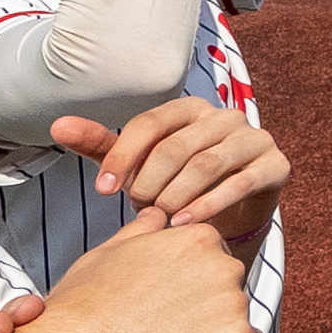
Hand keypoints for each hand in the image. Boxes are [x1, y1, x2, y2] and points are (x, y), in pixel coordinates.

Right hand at [0, 218, 254, 332]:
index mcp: (195, 238)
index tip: (160, 302)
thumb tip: (157, 216)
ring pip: (234, 318)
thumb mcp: (106, 256)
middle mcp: (223, 264)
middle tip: (162, 328)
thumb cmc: (81, 310)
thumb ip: (142, 233)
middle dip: (203, 305)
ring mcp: (234, 304)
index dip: (185, 282)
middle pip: (226, 286)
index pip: (210, 256)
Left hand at [51, 99, 287, 234]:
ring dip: (177, 195)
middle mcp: (225, 116)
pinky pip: (241, 182)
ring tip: (159, 219)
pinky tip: (185, 224)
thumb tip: (56, 124)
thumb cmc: (178, 184)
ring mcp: (254, 138)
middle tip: (137, 209)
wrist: (232, 211)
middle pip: (178, 145)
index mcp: (190, 108)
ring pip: (208, 163)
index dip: (123, 156)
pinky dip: (210, 204)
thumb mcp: (138, 165)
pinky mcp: (275, 165)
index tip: (102, 191)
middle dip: (151, 181)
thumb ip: (102, 146)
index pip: (150, 123)